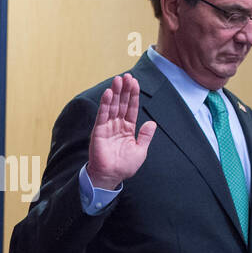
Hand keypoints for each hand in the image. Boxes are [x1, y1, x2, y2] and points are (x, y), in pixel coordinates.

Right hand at [87, 73, 156, 189]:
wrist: (111, 176)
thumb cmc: (125, 166)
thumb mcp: (140, 150)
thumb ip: (145, 136)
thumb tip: (152, 122)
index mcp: (128, 128)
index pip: (131, 108)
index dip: (133, 95)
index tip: (135, 82)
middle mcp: (117, 125)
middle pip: (121, 103)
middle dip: (125, 90)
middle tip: (127, 76)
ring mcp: (107, 126)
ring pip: (112, 106)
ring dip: (115, 92)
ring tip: (118, 79)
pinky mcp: (99, 130)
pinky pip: (103, 114)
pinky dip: (105, 103)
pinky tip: (109, 93)